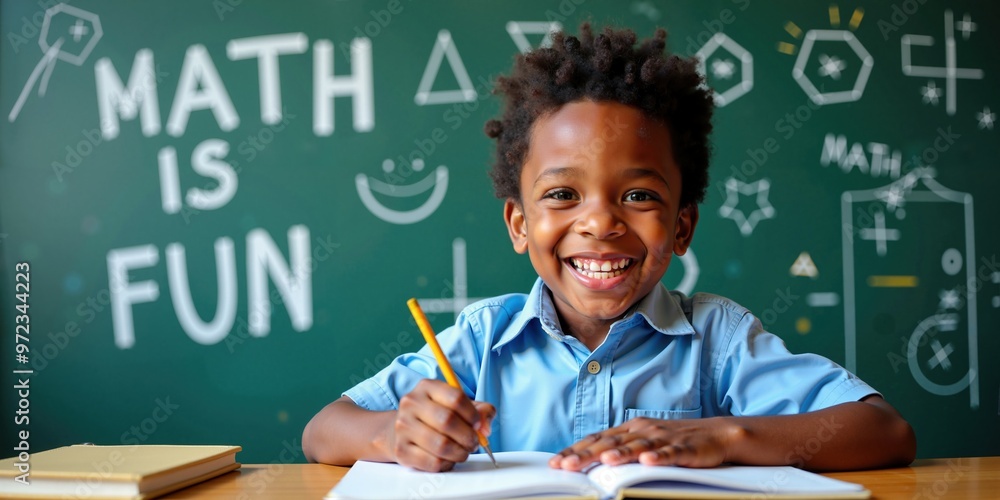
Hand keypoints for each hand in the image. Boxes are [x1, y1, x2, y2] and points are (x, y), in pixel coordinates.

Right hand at [390, 379, 495, 471]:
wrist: (402, 429)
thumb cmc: (435, 416)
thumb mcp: (458, 406)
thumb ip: (480, 410)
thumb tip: (485, 427)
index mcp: (427, 387)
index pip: (456, 398)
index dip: (473, 415)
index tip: (477, 425)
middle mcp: (411, 403)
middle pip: (447, 421)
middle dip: (468, 436)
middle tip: (473, 443)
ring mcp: (403, 427)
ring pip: (441, 445)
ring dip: (460, 453)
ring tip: (463, 452)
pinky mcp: (401, 450)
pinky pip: (433, 462)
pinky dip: (447, 464)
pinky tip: (448, 459)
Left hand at [548, 417, 738, 470]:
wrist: (716, 434)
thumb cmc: (674, 440)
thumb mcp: (643, 443)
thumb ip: (619, 450)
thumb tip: (589, 463)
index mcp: (630, 429)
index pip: (596, 439)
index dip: (575, 451)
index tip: (555, 463)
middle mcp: (642, 430)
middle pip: (610, 443)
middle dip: (586, 455)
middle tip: (566, 466)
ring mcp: (663, 438)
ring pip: (637, 446)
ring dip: (620, 453)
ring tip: (603, 460)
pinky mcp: (685, 448)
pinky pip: (670, 452)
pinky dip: (659, 456)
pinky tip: (649, 461)